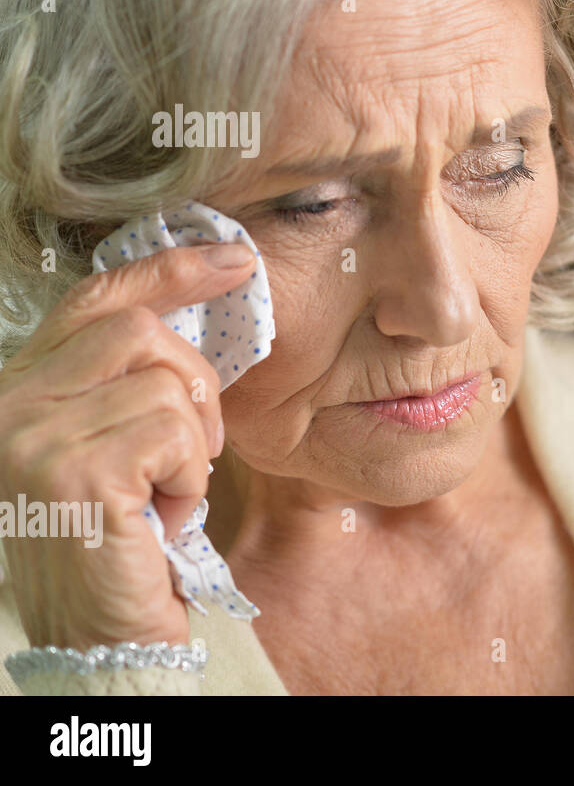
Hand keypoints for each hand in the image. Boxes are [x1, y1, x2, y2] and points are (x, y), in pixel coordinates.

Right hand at [0, 243, 255, 649]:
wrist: (104, 634)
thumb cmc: (125, 539)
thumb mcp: (122, 446)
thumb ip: (130, 382)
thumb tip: (201, 306)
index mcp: (20, 390)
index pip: (94, 299)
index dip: (167, 269)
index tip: (233, 257)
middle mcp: (9, 405)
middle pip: (139, 330)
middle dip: (195, 382)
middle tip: (194, 449)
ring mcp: (32, 436)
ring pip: (166, 384)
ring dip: (194, 444)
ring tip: (165, 494)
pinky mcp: (71, 470)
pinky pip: (175, 433)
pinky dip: (190, 475)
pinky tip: (163, 514)